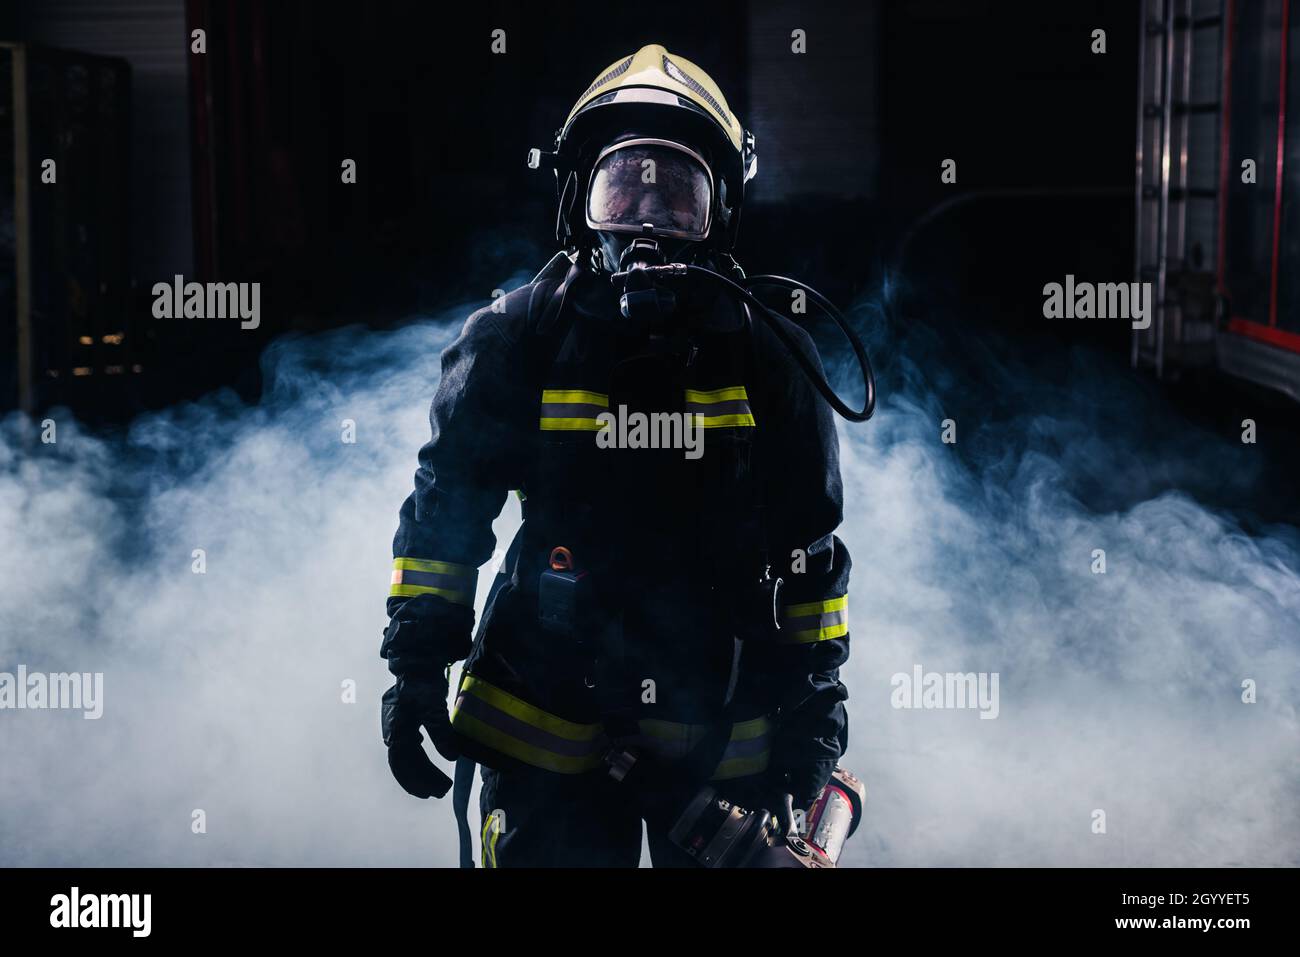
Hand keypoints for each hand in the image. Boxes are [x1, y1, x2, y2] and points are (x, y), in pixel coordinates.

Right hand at [381, 673, 456, 798]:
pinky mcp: (404, 719)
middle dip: (420, 779)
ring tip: (438, 783)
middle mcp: (393, 727)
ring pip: (406, 754)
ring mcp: (397, 723)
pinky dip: (418, 756)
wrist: (418, 659)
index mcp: (396, 726)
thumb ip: (441, 732)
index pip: (402, 760)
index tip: (431, 792)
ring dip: (420, 770)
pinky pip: (408, 745)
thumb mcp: (434, 706)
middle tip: (439, 792)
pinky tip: (427, 761)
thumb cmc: (424, 681)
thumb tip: (451, 757)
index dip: (415, 779)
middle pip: (404, 761)